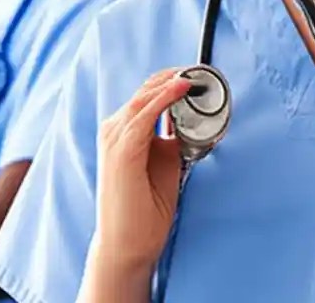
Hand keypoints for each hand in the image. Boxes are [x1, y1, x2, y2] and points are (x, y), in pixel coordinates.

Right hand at [90, 69, 192, 275]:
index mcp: (121, 134)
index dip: (170, 81)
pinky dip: (163, 99)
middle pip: (144, 90)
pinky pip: (144, 115)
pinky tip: (180, 89)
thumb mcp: (164, 165)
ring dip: (170, 82)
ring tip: (194, 74)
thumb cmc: (143, 210)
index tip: (195, 74)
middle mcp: (113, 131)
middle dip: (172, 76)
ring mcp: (114, 140)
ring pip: (143, 98)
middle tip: (200, 70)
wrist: (126, 245)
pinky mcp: (122, 151)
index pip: (145, 95)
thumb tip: (187, 121)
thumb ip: (170, 141)